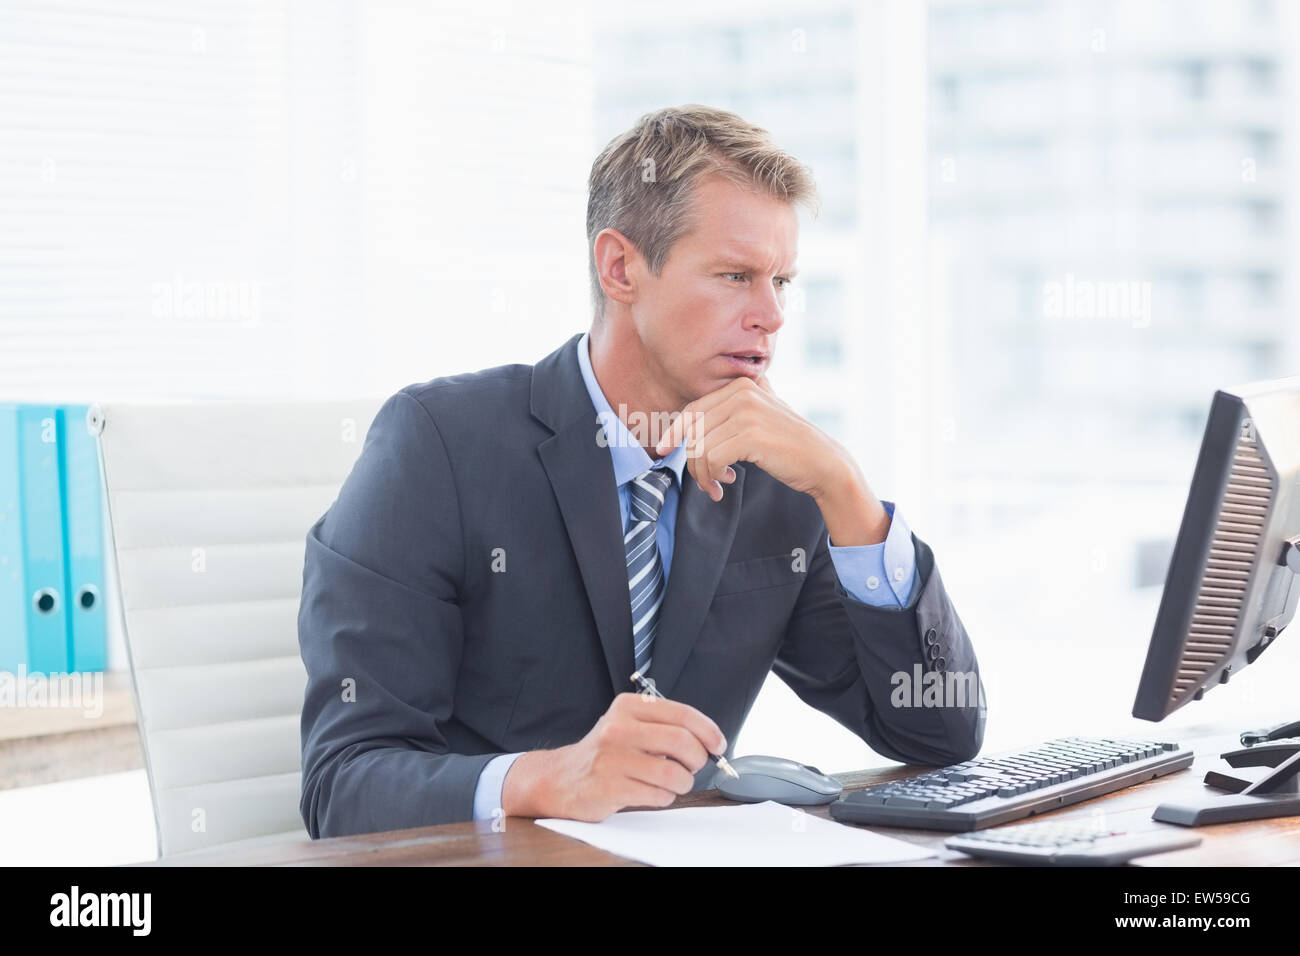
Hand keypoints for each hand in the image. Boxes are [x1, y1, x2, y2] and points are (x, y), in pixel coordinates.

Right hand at [500, 691, 726, 820]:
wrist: (560, 778)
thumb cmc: (605, 753)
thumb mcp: (629, 725)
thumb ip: (664, 726)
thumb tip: (709, 741)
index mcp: (629, 707)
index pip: (682, 714)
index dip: (708, 731)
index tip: (718, 745)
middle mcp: (619, 728)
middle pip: (682, 742)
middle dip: (698, 759)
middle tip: (695, 766)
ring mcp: (612, 758)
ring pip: (674, 773)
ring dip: (682, 783)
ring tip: (672, 782)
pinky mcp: (610, 787)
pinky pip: (658, 795)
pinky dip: (664, 797)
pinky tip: (652, 792)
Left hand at [653, 373, 847, 503]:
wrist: (823, 462)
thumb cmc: (789, 445)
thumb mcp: (761, 415)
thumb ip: (734, 408)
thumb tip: (691, 420)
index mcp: (742, 385)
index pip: (693, 409)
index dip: (675, 432)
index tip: (664, 449)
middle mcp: (743, 393)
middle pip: (693, 429)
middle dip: (691, 460)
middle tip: (704, 481)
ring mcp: (747, 412)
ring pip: (700, 446)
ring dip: (702, 474)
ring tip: (716, 485)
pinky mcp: (750, 435)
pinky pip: (711, 458)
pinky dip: (712, 476)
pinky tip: (726, 482)